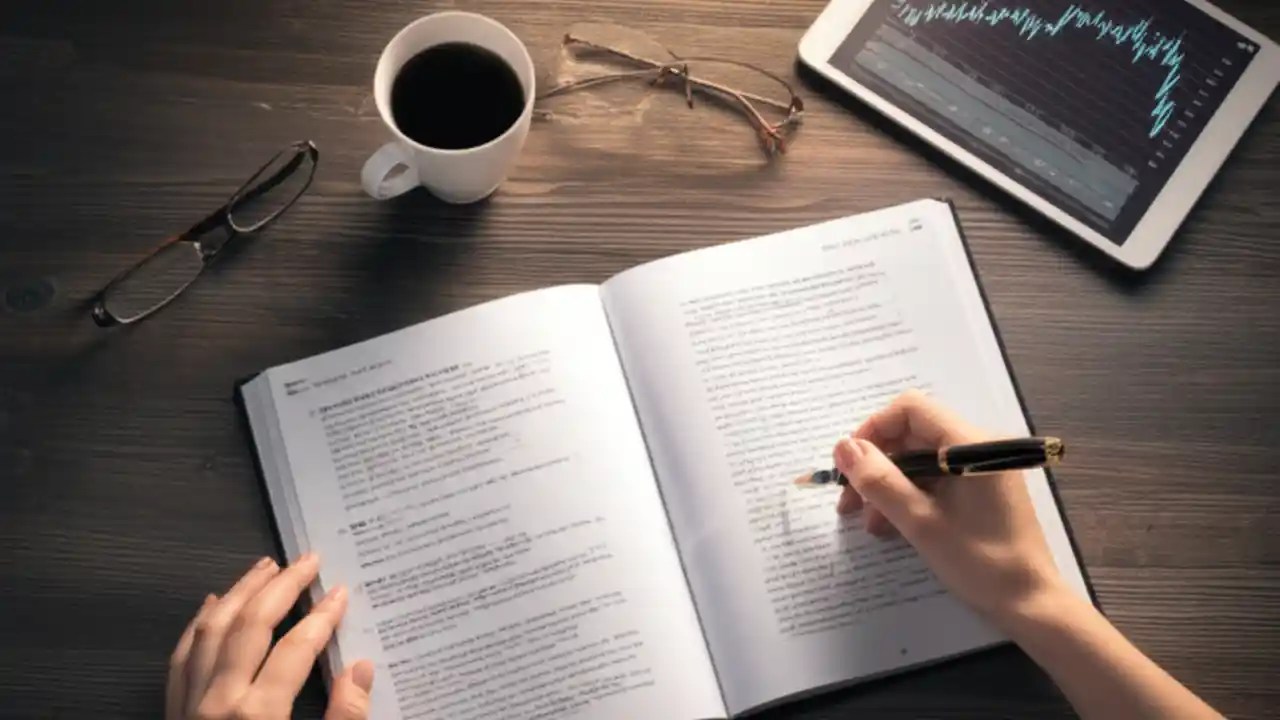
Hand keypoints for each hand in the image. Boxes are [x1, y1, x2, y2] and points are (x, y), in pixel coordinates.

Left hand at [166, 554, 373, 719]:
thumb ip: (343, 718)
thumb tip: (360, 669)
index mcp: (258, 713)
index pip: (295, 648)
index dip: (322, 617)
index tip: (340, 592)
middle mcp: (218, 697)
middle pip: (249, 625)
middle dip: (281, 587)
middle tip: (307, 560)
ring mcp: (189, 702)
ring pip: (211, 631)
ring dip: (239, 593)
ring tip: (265, 568)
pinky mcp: (172, 709)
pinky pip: (181, 656)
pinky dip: (199, 624)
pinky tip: (213, 603)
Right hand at [833, 390, 1068, 625]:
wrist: (1031, 604)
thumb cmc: (980, 562)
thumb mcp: (920, 522)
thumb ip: (879, 480)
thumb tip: (843, 447)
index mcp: (970, 443)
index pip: (910, 409)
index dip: (873, 430)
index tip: (849, 465)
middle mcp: (978, 446)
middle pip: (913, 435)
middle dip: (877, 465)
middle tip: (849, 502)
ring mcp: (981, 469)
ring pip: (920, 460)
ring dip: (889, 486)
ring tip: (869, 523)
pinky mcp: (980, 490)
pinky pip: (936, 480)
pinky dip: (910, 497)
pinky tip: (891, 527)